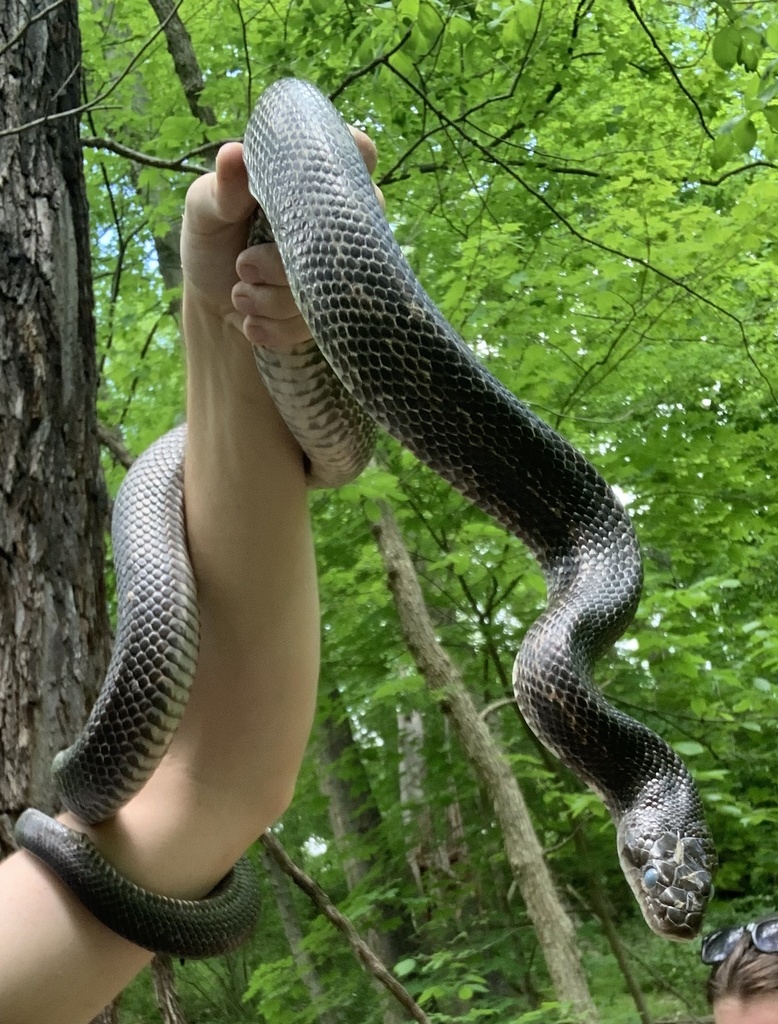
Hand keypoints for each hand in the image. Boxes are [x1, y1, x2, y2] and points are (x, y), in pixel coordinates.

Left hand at [181, 129, 379, 348]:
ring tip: (240, 294)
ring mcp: (343, 264)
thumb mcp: (205, 210)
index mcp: (313, 176)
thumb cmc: (212, 241)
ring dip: (276, 298)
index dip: (353, 163)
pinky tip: (253, 322)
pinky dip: (280, 326)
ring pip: (332, 284)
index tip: (314, 191)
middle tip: (243, 266)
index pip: (360, 152)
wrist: (212, 303)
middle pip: (348, 233)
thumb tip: (234, 154)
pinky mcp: (338, 306)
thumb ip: (223, 188)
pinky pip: (323, 320)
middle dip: (285, 262)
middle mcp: (340, 217)